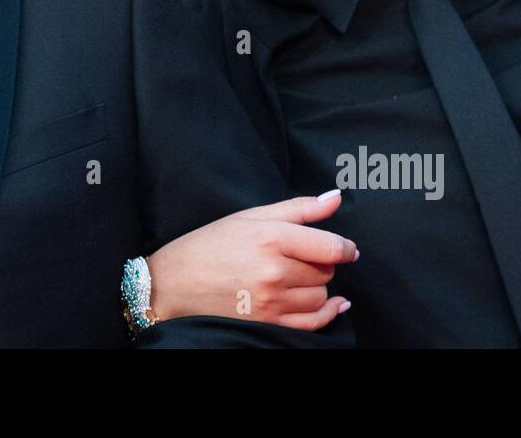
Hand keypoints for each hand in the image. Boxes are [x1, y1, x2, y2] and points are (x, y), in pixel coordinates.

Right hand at [146, 191, 356, 330]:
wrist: (174, 284)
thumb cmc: (210, 244)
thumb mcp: (250, 216)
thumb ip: (298, 208)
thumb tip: (335, 197)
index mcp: (270, 237)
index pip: (330, 247)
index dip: (345, 248)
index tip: (346, 248)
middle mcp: (274, 270)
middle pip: (326, 271)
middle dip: (321, 263)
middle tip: (300, 258)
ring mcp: (272, 301)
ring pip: (321, 295)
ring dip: (317, 287)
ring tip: (296, 277)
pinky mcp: (268, 323)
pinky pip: (314, 323)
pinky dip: (327, 313)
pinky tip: (330, 304)